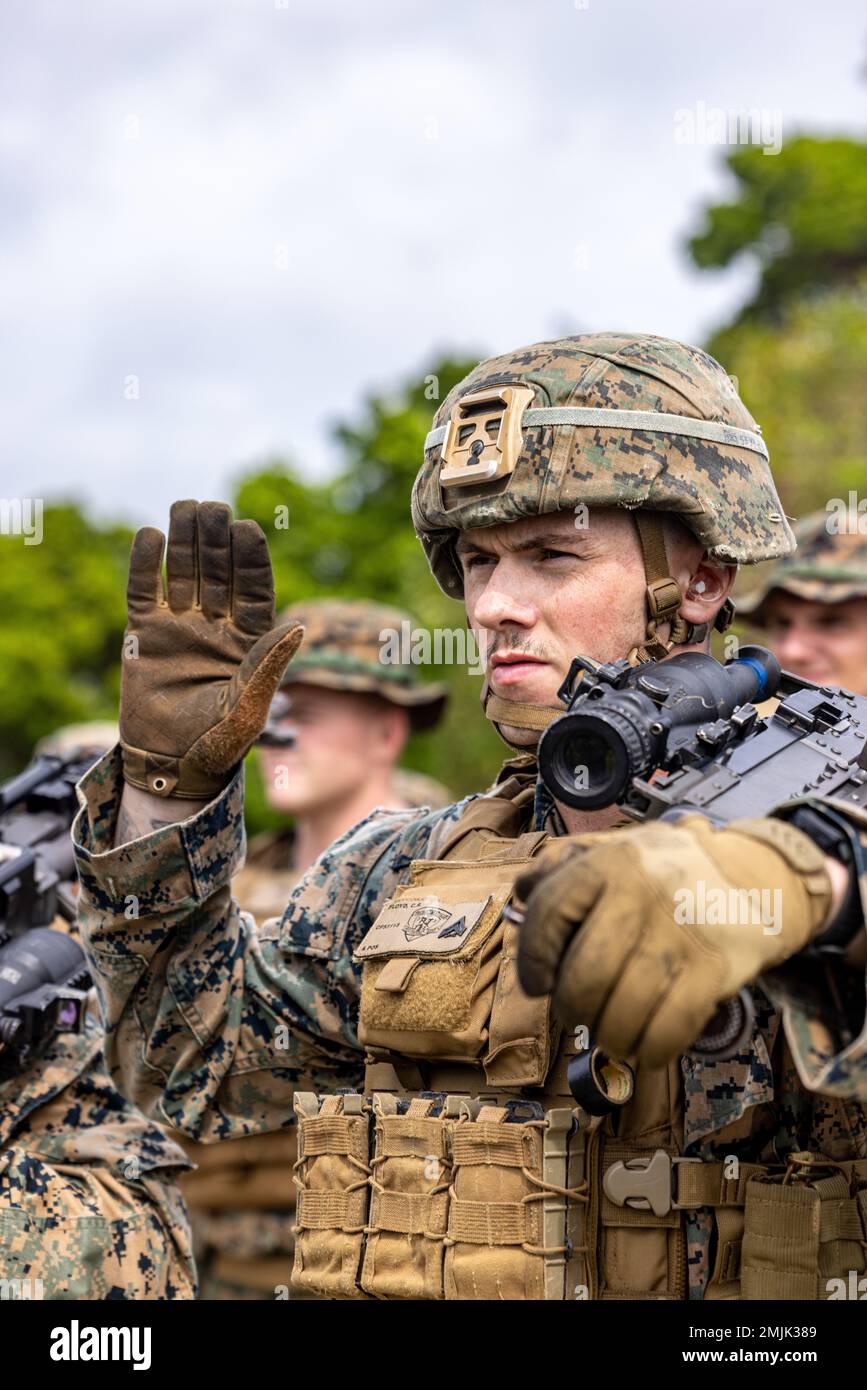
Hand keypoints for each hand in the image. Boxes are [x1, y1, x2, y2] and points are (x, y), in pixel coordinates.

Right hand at [119, 499, 302, 797]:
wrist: (170, 766)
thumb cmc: (219, 742)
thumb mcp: (249, 707)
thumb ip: (268, 665)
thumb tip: (300, 626)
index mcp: (251, 638)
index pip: (255, 589)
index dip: (251, 559)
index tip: (248, 530)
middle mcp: (217, 624)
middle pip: (219, 572)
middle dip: (217, 540)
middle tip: (214, 507)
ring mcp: (180, 625)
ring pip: (184, 572)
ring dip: (186, 540)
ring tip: (185, 506)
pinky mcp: (145, 633)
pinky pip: (144, 590)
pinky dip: (146, 564)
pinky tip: (150, 536)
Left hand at [514, 816, 832, 1067]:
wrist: (757, 878)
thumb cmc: (667, 872)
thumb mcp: (616, 849)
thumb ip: (562, 866)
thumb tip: (519, 893)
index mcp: (610, 861)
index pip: (547, 914)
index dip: (532, 960)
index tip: (539, 983)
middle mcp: (642, 893)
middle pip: (582, 979)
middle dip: (572, 1009)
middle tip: (580, 1012)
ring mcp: (680, 934)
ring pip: (620, 1014)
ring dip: (609, 1037)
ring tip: (612, 1030)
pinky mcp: (714, 971)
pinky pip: (667, 1033)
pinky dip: (649, 1052)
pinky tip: (647, 1046)